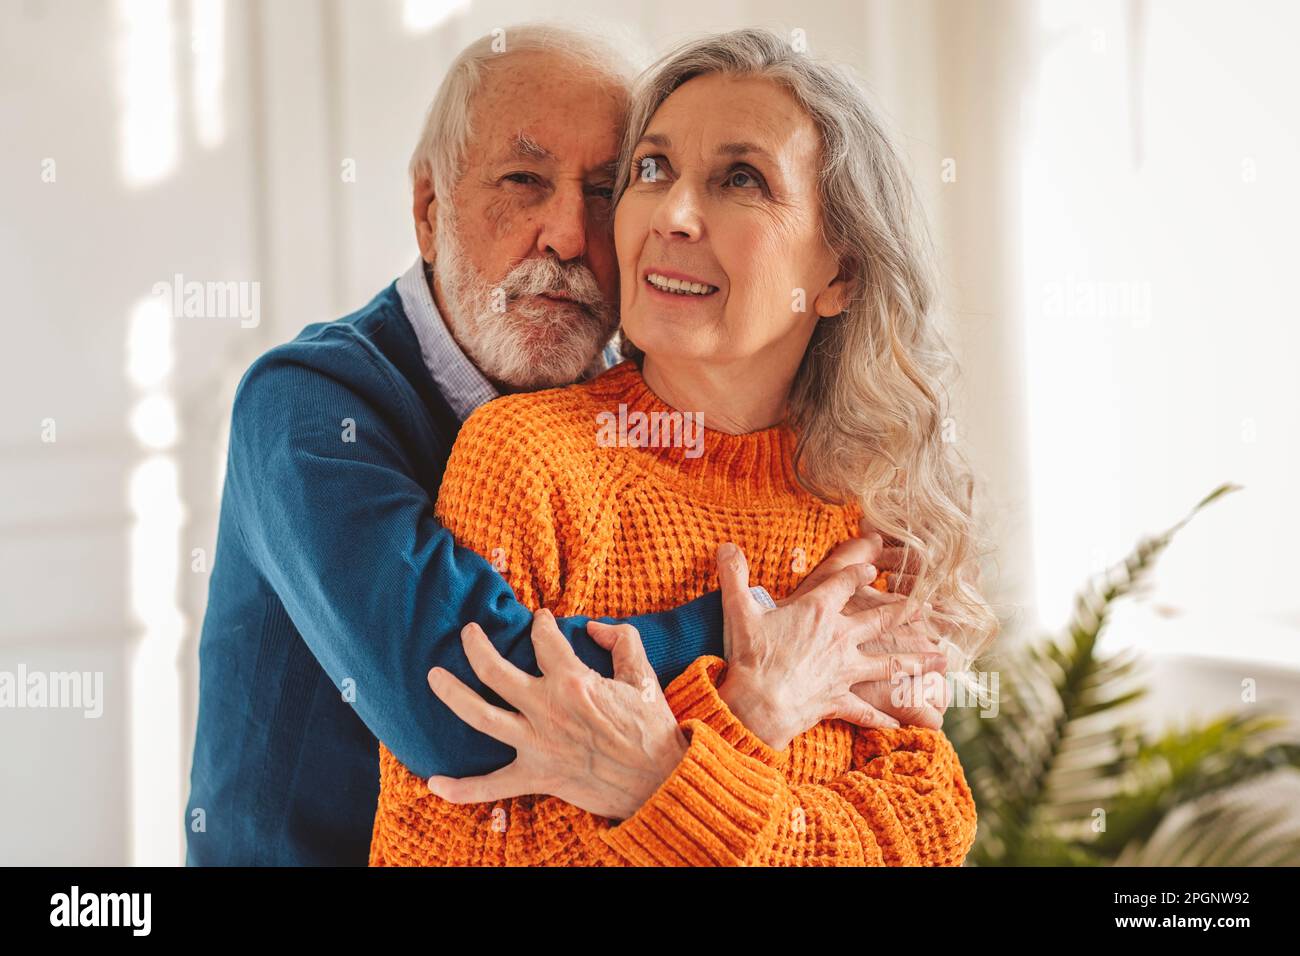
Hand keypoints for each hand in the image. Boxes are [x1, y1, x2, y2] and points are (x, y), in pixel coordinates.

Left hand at [425, 609, 687, 820]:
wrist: (659, 781)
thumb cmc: (652, 728)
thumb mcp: (643, 674)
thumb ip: (621, 640)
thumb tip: (594, 626)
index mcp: (573, 681)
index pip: (544, 639)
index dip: (541, 624)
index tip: (540, 619)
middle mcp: (547, 709)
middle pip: (494, 670)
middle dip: (476, 645)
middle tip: (467, 631)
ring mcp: (537, 745)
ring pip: (480, 716)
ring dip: (452, 694)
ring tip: (434, 676)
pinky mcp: (537, 777)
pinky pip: (491, 786)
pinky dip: (461, 789)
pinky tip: (434, 783)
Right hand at [714, 542, 948, 751]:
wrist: (759, 704)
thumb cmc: (750, 656)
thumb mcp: (738, 610)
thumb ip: (734, 575)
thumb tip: (725, 546)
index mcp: (818, 611)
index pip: (844, 582)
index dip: (859, 572)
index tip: (873, 568)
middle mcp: (839, 637)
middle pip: (881, 620)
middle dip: (906, 611)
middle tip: (927, 606)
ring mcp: (844, 670)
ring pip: (890, 664)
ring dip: (918, 661)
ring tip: (944, 659)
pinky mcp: (840, 699)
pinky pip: (867, 710)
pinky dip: (882, 717)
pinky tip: (898, 722)